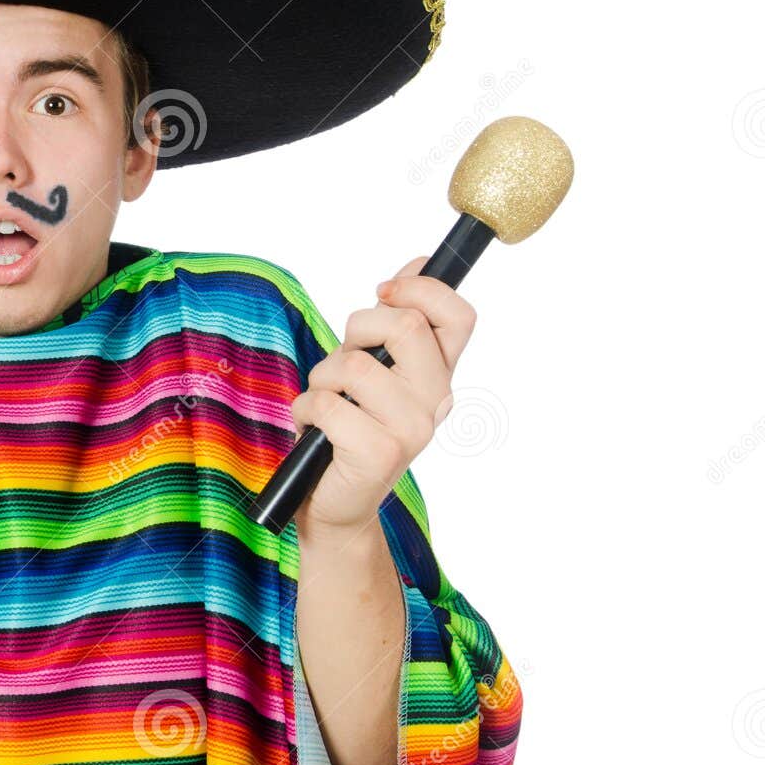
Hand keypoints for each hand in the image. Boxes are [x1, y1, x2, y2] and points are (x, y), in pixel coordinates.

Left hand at [289, 256, 476, 533]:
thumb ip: (394, 322)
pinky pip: (328, 404)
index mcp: (439, 375)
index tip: (384, 292)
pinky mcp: (379, 455)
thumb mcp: (373, 367)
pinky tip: (313, 427)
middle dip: (358, 328)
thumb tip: (418, 262)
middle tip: (344, 358)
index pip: (459, 316)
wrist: (333, 502)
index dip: (422, 289)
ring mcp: (412, 431)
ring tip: (325, 400)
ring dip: (323, 376)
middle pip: (406, 327)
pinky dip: (306, 409)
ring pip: (356, 366)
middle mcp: (435, 402)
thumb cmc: (348, 427)